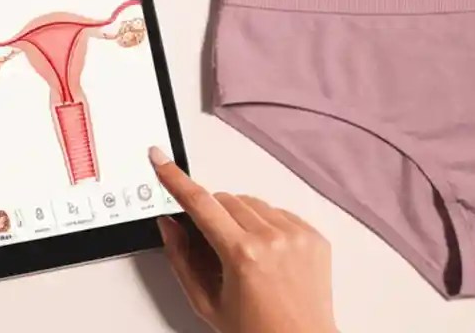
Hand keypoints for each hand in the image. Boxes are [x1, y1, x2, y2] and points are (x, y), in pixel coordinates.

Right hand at [150, 148, 336, 332]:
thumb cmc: (256, 331)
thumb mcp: (206, 301)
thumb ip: (181, 258)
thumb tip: (169, 224)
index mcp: (242, 255)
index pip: (200, 203)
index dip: (175, 179)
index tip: (160, 159)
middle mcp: (272, 239)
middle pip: (225, 199)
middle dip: (212, 215)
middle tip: (214, 247)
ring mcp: (297, 235)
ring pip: (251, 202)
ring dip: (239, 218)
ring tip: (245, 255)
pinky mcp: (313, 236)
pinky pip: (278, 212)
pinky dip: (266, 225)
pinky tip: (267, 255)